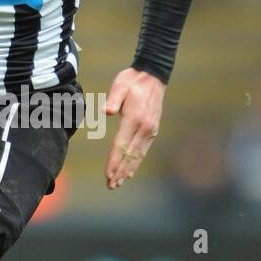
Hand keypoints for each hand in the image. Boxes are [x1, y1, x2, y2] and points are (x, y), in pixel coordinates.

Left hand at [103, 68, 164, 189]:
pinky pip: (143, 150)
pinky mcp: (153, 130)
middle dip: (119, 171)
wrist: (153, 75)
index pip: (121, 144)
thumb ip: (113, 98)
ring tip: (118, 183)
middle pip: (129, 154)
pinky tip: (130, 171)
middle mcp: (144, 127)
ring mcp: (150, 130)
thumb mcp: (120, 84)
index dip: (114, 161)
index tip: (108, 174)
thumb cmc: (132, 80)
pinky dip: (136, 162)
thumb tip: (107, 112)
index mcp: (134, 118)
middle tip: (111, 185)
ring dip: (128, 170)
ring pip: (137, 155)